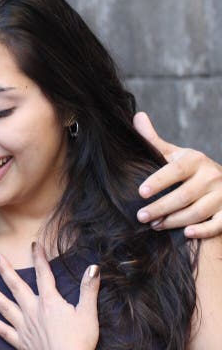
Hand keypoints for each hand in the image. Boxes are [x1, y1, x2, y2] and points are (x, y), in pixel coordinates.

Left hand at [0, 244, 99, 349]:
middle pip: (16, 286)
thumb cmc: (81, 341)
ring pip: (4, 305)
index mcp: (49, 302)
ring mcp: (24, 327)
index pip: (43, 274)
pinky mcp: (21, 343)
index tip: (34, 245)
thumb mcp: (89, 312)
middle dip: (6, 270)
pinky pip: (2, 330)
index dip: (39, 258)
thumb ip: (89, 288)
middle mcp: (33, 311)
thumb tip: (94, 267)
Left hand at [133, 112, 221, 237]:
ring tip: (154, 225)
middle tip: (140, 216)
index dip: (159, 181)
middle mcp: (212, 176)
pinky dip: (204, 230)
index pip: (175, 170)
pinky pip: (218, 224)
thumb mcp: (174, 154)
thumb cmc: (189, 169)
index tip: (141, 192)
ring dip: (174, 221)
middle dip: (161, 208)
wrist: (220, 180)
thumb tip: (136, 116)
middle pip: (184, 195)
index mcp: (195, 160)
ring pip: (198, 212)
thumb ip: (153, 140)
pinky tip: (187, 234)